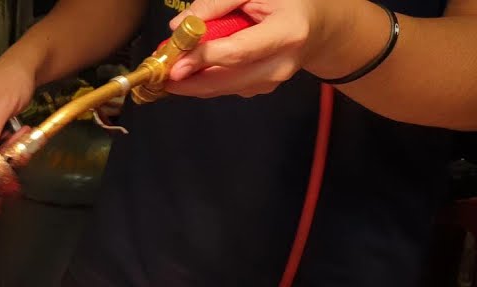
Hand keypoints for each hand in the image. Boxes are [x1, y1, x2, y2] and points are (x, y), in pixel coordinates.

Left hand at [164, 0, 339, 98]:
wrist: (317, 24)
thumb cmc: (286, 1)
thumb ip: (218, 2)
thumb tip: (179, 25)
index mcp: (287, 34)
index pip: (238, 52)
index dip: (203, 58)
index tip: (174, 63)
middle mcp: (281, 64)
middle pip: (226, 80)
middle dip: (188, 80)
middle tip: (159, 73)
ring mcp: (272, 81)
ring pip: (222, 87)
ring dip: (191, 82)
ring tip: (167, 68)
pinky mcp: (262, 88)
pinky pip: (226, 87)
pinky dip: (204, 79)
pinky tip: (190, 67)